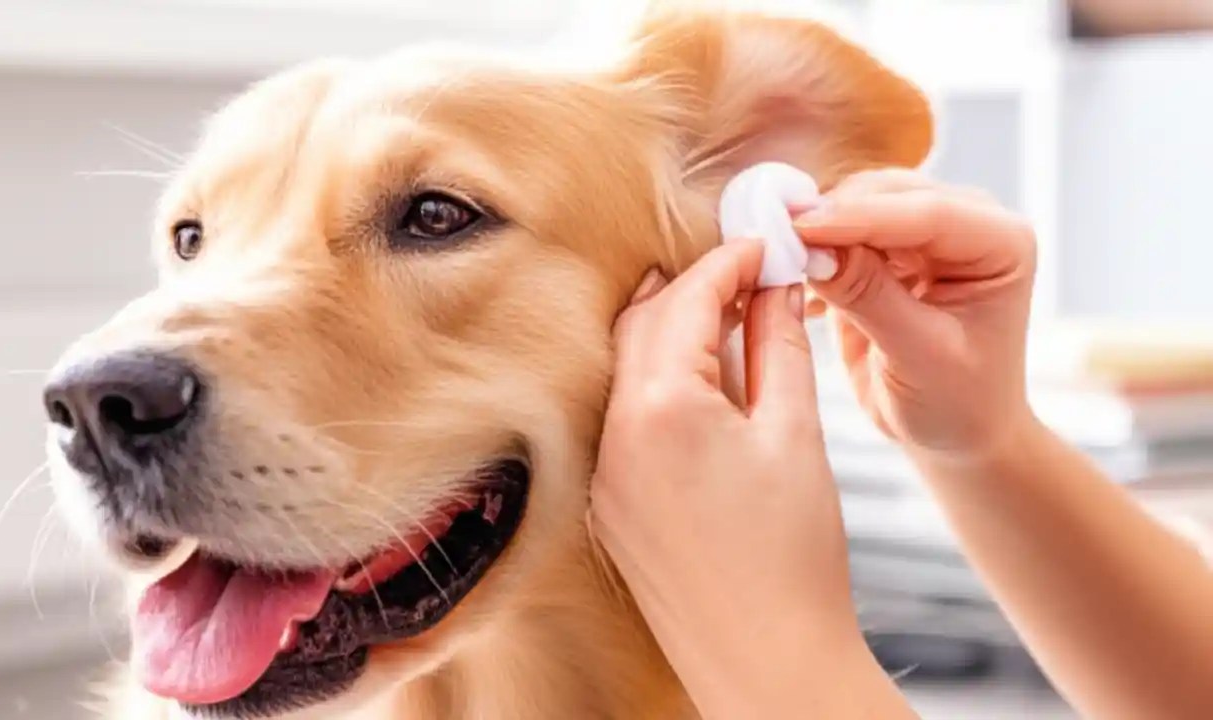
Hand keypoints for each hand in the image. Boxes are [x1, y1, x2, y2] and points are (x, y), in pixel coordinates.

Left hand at [590, 241, 900, 718]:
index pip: (685, 300)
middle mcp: (612, 435)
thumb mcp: (795, 433)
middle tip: (751, 278)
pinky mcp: (608, 502)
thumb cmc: (791, 560)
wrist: (766, 659)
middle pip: (643, 324)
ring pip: (627, 367)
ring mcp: (603, 472)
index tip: (764, 246)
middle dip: (694, 290)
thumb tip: (775, 289)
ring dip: (672, 334)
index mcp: (658, 409)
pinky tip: (705, 386)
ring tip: (734, 324)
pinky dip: (658, 384)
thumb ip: (778, 347)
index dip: (729, 263)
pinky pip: (622, 416)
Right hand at [796, 170, 1038, 460]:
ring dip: (817, 227)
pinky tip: (796, 278)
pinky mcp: (889, 242)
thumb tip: (813, 248)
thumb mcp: (917, 356)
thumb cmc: (957, 401)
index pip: (925, 215)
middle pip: (887, 194)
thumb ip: (868, 297)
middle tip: (777, 243)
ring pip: (857, 200)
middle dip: (832, 216)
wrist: (956, 428)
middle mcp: (970, 221)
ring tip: (782, 262)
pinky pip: (841, 226)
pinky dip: (814, 245)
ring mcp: (927, 228)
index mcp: (1002, 243)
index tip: (799, 227)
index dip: (858, 217)